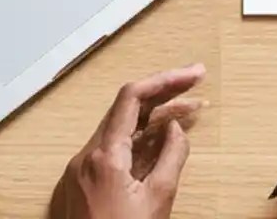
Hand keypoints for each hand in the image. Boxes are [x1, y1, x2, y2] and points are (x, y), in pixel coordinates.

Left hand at [51, 64, 207, 218]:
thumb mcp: (158, 200)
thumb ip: (171, 156)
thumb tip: (176, 129)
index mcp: (104, 155)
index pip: (132, 97)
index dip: (166, 80)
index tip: (193, 75)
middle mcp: (86, 157)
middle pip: (126, 109)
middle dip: (163, 94)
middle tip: (195, 84)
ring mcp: (81, 171)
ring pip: (119, 129)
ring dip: (153, 117)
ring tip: (188, 110)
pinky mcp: (82, 184)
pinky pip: (111, 149)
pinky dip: (138, 140)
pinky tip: (160, 139)